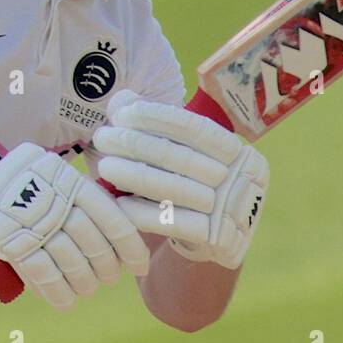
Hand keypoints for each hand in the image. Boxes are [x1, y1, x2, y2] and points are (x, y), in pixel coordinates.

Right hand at [0, 142, 149, 308]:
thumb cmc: (39, 191)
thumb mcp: (65, 183)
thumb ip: (93, 203)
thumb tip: (133, 235)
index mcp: (74, 184)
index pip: (112, 219)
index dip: (131, 247)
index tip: (140, 267)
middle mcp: (56, 202)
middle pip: (94, 244)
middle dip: (107, 267)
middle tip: (110, 277)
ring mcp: (34, 224)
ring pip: (72, 261)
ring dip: (85, 282)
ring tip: (88, 289)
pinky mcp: (13, 244)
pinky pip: (44, 274)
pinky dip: (58, 293)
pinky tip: (66, 302)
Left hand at [92, 90, 268, 268]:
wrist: (211, 243)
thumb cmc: (192, 189)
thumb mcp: (184, 156)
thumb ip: (156, 127)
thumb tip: (122, 99)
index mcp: (238, 151)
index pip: (194, 127)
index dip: (156, 116)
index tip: (121, 113)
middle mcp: (241, 178)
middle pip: (178, 156)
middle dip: (134, 144)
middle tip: (102, 138)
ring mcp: (232, 210)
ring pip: (172, 188)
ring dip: (132, 175)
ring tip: (103, 166)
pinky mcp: (217, 240)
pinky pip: (172, 222)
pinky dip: (142, 212)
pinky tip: (117, 203)